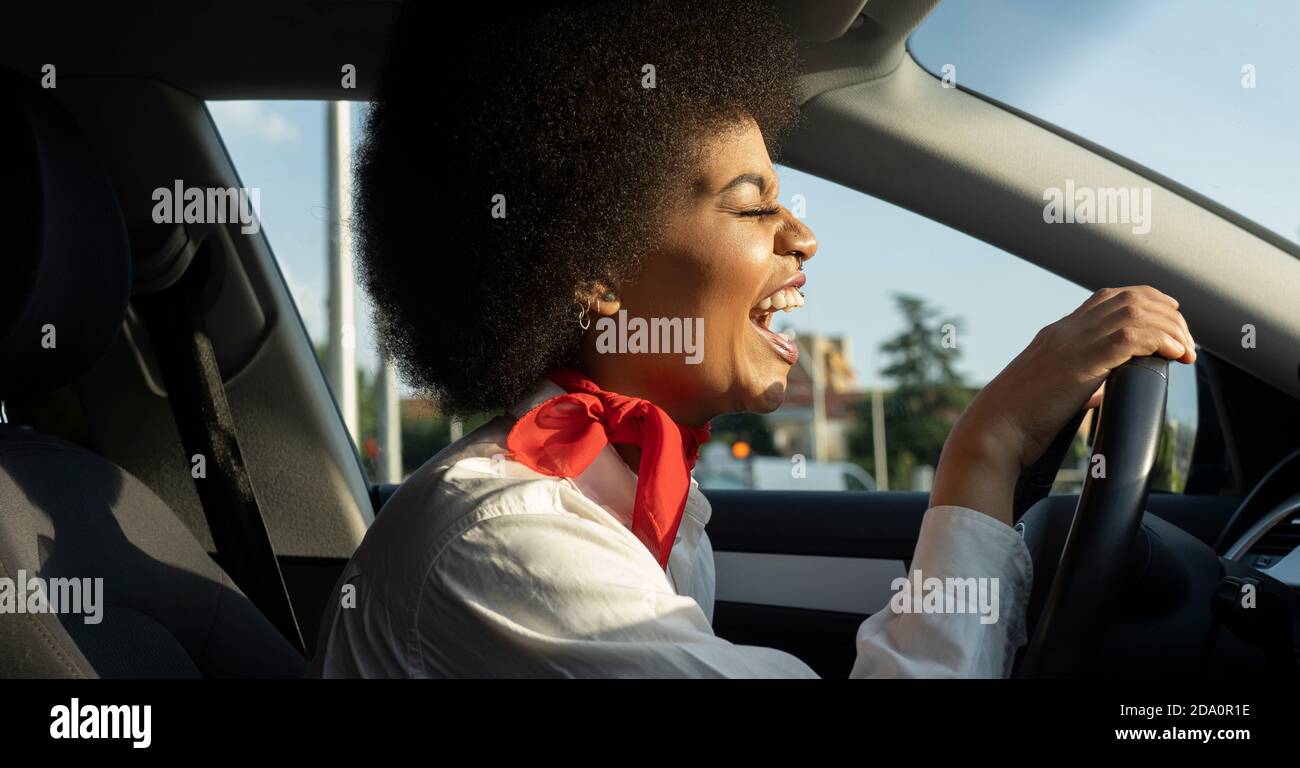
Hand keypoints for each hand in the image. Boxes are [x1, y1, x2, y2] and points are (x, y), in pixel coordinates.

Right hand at [931, 286, 1195, 524]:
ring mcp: (1071, 342)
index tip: (1169, 321)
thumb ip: (1080, 386)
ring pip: (1135, 311)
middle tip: (1185, 338)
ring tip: (1186, 350)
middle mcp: (1065, 331)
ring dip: (1171, 327)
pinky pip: (1132, 335)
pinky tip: (1175, 355)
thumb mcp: (1053, 397)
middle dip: (1166, 312)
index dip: (1146, 302)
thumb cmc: (1016, 425)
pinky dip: (1162, 339)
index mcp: (1056, 336)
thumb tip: (1103, 391)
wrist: (992, 433)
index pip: (1107, 298)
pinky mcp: (1080, 362)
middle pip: (1128, 297)